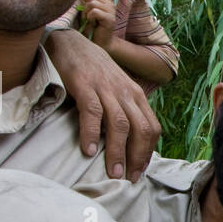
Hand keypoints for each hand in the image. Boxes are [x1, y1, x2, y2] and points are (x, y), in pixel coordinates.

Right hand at [44, 28, 158, 180]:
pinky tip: (89, 151)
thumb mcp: (116, 89)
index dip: (148, 152)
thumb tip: (128, 143)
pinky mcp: (85, 84)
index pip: (152, 128)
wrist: (70, 42)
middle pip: (141, 129)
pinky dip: (92, 133)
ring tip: (113, 172)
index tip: (139, 171)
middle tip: (129, 178)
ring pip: (120, 125)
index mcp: (136, 95)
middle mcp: (126, 92)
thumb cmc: (94, 70)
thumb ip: (124, 110)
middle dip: (137, 157)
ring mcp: (106, 88)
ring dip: (117, 151)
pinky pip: (93, 112)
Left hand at [82, 0, 117, 49]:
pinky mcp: (110, 18)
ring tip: (90, 20)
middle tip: (87, 17)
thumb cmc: (92, 27)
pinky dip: (90, 18)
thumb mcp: (88, 11)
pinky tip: (93, 24)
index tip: (84, 6)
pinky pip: (94, 11)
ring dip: (86, 13)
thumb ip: (87, 0)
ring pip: (91, 3)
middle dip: (84, 7)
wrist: (101, 43)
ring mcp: (111, 10)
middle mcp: (110, 3)